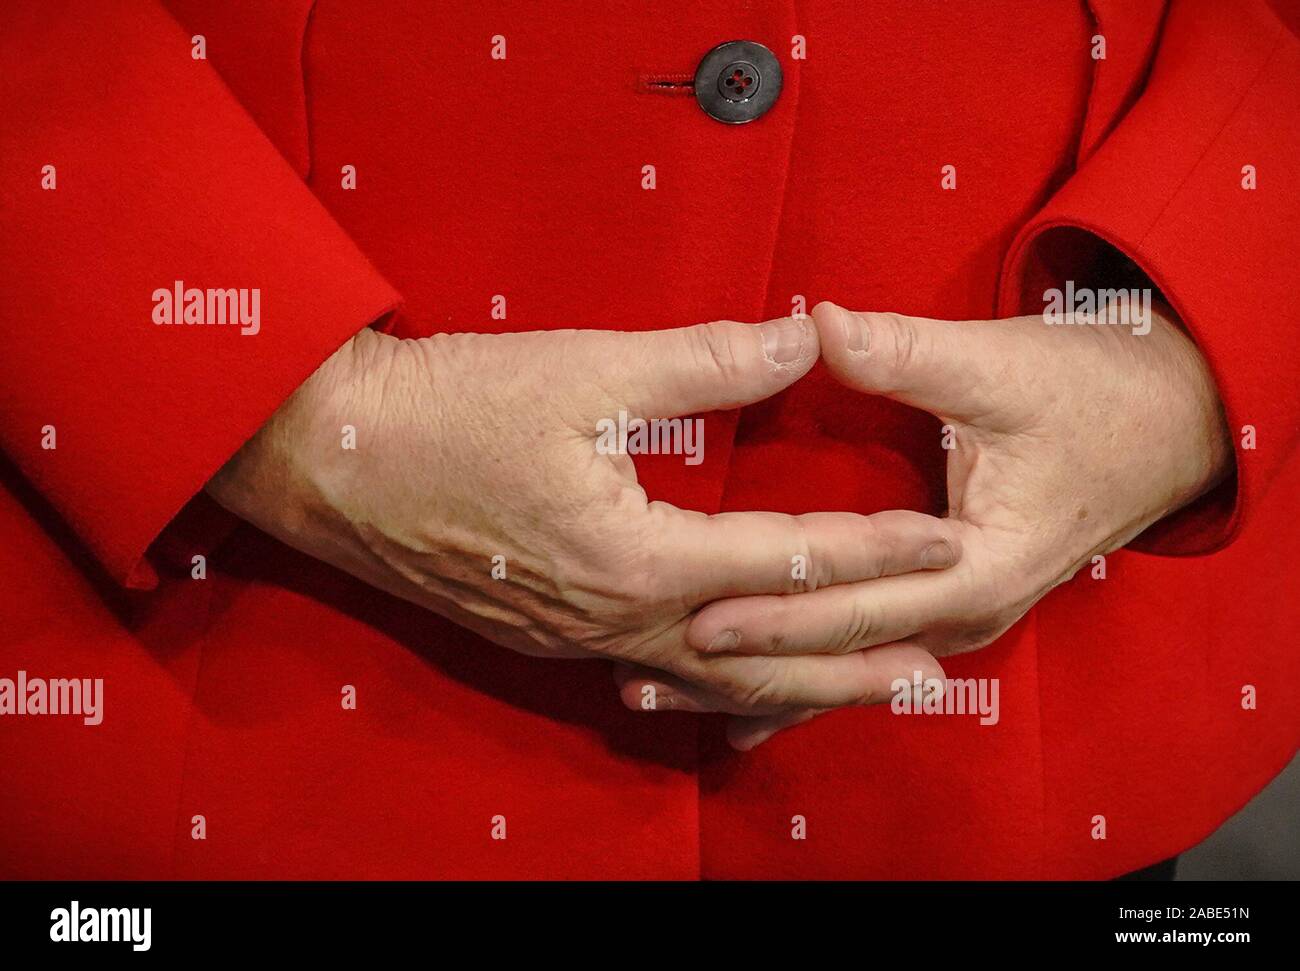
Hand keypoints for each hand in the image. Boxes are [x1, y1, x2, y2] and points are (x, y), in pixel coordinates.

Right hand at [207, 318, 961, 709]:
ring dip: (790, 686)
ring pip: (708, 681)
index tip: (942, 543)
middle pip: (761, 655)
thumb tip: (803, 338)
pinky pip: (654, 678)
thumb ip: (705, 362)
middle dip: (852, 663)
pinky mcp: (549, 636)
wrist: (329, 459)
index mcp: (636, 559)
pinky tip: (734, 691)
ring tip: (857, 693)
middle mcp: (615, 621)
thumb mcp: (584, 368)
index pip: (785, 558)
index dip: (873, 548)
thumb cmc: (450, 409)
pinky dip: (713, 688)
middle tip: (932, 672)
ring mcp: (578, 641)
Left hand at [625, 297, 1231, 747]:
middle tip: (648, 671)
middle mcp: (969, 615)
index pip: (860, 605)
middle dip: (750, 663)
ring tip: (667, 695)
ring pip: (848, 667)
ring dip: (763, 682)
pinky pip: (866, 655)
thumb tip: (816, 323)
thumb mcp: (999, 366)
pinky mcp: (948, 608)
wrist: (1169, 424)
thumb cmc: (1089, 393)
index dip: (777, 611)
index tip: (698, 615)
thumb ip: (904, 354)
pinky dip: (802, 676)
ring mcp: (961, 620)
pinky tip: (741, 707)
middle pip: (842, 651)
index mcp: (982, 568)